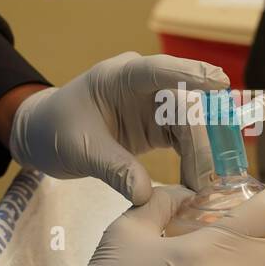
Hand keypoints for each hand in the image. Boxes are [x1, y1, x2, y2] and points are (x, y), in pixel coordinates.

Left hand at [8, 52, 227, 203]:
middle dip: (201, 136)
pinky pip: (186, 140)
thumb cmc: (56, 130)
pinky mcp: (159, 125)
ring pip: (191, 123)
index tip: (218, 83)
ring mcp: (154, 104)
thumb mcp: (81, 150)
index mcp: (119, 77)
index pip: (158, 70)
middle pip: (183, 103)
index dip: (189, 74)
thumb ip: (114, 169)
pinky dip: (193, 160)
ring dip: (202, 152)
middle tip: (208, 173)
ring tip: (205, 184)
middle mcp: (144, 85)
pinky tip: (198, 181)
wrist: (46, 135)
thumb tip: (145, 195)